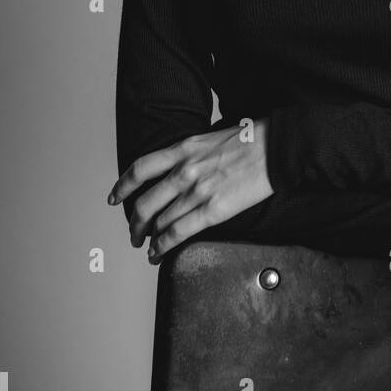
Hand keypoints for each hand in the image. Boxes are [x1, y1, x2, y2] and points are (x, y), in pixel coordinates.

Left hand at [108, 119, 273, 260]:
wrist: (276, 148)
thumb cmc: (250, 140)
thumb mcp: (211, 138)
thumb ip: (192, 153)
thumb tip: (181, 167)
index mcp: (184, 149)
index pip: (140, 169)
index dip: (122, 186)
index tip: (114, 198)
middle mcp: (184, 170)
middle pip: (145, 202)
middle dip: (134, 222)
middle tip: (134, 233)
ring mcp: (197, 191)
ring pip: (159, 221)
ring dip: (148, 238)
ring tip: (147, 247)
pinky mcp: (213, 210)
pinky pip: (178, 233)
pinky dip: (163, 246)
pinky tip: (159, 252)